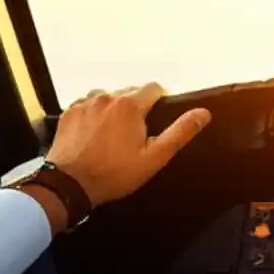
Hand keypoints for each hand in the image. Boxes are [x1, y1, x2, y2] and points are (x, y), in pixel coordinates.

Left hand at [46, 82, 211, 206]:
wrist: (69, 185)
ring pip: (108, 96)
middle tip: (136, 133)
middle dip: (137, 106)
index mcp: (130, 104)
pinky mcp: (68, 112)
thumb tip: (204, 112)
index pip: (154, 87)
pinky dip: (95, 113)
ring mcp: (85, 102)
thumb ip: (180, 132)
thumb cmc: (115, 173)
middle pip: (130, 91)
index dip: (160, 101)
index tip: (157, 119)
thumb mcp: (154, 157)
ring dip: (115, 108)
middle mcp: (107, 96)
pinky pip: (88, 104)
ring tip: (114, 133)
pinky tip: (94, 133)